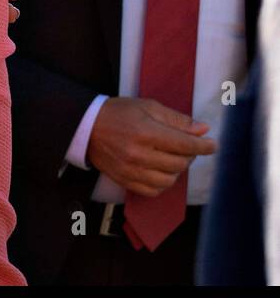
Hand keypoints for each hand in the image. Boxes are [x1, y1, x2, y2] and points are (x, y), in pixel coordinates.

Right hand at [85, 97, 215, 196]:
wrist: (86, 127)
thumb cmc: (118, 113)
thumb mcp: (147, 107)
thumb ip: (176, 119)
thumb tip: (202, 130)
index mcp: (145, 132)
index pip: (185, 145)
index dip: (204, 146)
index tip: (212, 145)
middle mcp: (139, 154)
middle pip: (179, 163)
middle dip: (189, 155)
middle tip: (186, 146)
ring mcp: (131, 170)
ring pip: (169, 180)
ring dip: (176, 170)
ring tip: (172, 158)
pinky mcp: (125, 180)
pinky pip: (154, 191)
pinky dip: (162, 183)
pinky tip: (160, 170)